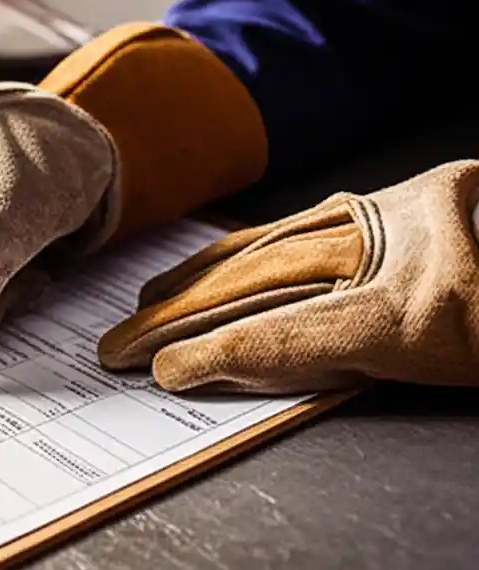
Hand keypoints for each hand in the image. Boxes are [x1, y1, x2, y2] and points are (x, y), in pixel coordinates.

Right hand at [99, 161, 478, 392]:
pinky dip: (257, 241)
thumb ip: (350, 362)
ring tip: (150, 297)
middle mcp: (410, 247)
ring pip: (280, 245)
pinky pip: (315, 221)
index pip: (294, 335)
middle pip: (269, 285)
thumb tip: (248, 362)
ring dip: (206, 273)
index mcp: (425, 309)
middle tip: (123, 342)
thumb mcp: (446, 361)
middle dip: (184, 315)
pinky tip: (224, 255)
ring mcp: (410, 216)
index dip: (220, 355)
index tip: (163, 370)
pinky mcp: (416, 199)